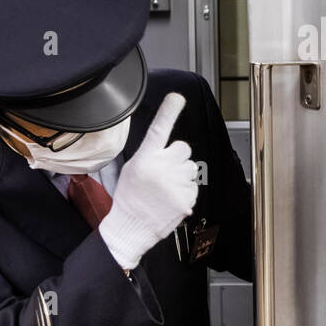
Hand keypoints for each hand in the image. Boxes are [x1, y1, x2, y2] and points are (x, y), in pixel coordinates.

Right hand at [98, 92, 198, 269]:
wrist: (131, 228)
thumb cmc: (131, 197)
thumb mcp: (133, 169)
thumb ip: (152, 154)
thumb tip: (171, 147)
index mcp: (146, 158)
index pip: (159, 129)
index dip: (168, 111)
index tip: (177, 98)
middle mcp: (161, 168)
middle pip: (184, 148)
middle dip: (178, 157)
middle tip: (164, 172)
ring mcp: (175, 184)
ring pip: (191, 168)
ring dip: (182, 175)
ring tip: (165, 189)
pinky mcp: (186, 199)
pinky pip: (194, 187)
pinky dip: (185, 193)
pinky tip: (171, 200)